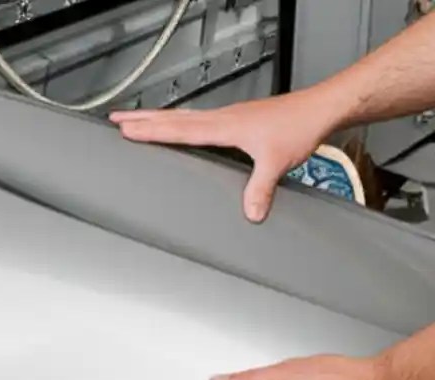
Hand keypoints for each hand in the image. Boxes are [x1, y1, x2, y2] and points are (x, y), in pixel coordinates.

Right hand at [109, 89, 340, 222]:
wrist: (316, 111)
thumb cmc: (297, 128)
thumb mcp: (276, 162)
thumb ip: (260, 189)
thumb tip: (249, 213)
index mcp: (225, 126)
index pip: (180, 129)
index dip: (152, 131)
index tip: (125, 130)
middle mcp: (224, 117)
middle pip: (176, 118)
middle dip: (145, 119)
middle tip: (117, 119)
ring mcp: (231, 116)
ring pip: (187, 116)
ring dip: (162, 118)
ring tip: (140, 119)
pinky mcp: (241, 119)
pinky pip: (202, 118)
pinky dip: (185, 120)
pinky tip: (187, 126)